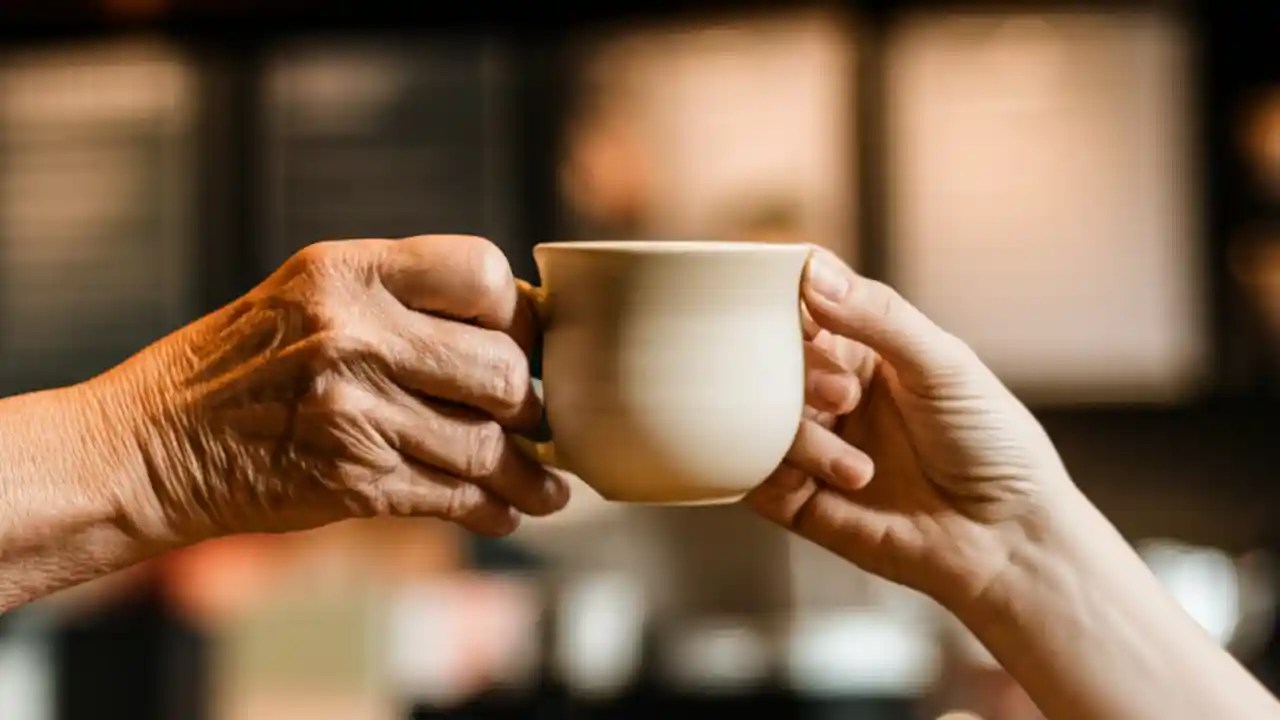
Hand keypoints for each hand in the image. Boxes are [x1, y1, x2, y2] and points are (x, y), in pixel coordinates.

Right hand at [94, 235, 567, 545]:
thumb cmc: (236, 364)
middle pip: (499, 368)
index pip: (482, 272)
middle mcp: (355, 336)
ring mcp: (354, 411)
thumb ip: (399, 299)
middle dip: (529, 401)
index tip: (521, 339)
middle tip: (534, 418)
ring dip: (528, 473)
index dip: (517, 311)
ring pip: (486, 445)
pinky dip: (492, 509)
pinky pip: (453, 497)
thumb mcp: (306, 295)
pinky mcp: (352, 480)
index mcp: (347, 272)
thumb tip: (510, 325)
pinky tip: (506, 511)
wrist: (148, 445)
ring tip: (548, 487)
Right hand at [747, 246, 1075, 611]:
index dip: (784, 302)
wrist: (1010, 542)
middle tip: (842, 398)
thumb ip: (879, 318)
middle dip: (800, 377)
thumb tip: (812, 271)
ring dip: (800, 439)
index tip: (776, 306)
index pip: (803, 307)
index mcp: (864, 350)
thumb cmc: (995, 447)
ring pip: (759, 422)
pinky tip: (831, 487)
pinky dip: (776, 477)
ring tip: (857, 469)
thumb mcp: (945, 366)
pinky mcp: (802, 502)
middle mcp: (832, 395)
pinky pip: (755, 479)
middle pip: (769, 363)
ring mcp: (816, 447)